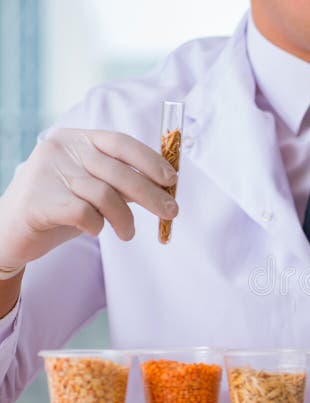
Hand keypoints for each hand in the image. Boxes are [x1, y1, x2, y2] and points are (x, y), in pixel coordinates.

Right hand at [0, 129, 178, 270]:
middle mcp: (61, 149)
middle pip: (119, 171)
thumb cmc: (60, 208)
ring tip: (127, 233)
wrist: (10, 233)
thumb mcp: (94, 188)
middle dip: (151, 194)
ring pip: (105, 195)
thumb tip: (165, 185)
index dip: (150, 160)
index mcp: (76, 139)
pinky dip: (97, 225)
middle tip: (170, 212)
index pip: (121, 142)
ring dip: (125, 219)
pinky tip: (94, 230)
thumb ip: (123, 182)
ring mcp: (47, 172)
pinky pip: (85, 214)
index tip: (172, 179)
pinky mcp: (39, 200)